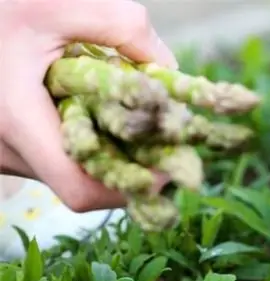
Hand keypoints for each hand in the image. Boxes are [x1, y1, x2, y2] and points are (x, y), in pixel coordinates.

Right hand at [0, 0, 176, 211]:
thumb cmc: (0, 8)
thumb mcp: (56, 3)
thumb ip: (120, 25)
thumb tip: (169, 67)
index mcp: (18, 122)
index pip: (83, 190)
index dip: (134, 186)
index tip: (170, 161)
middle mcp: (7, 151)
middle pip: (86, 184)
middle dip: (132, 165)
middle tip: (164, 135)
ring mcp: (5, 153)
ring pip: (73, 171)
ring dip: (111, 150)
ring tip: (132, 114)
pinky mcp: (9, 147)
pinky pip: (58, 156)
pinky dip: (89, 139)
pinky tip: (100, 107)